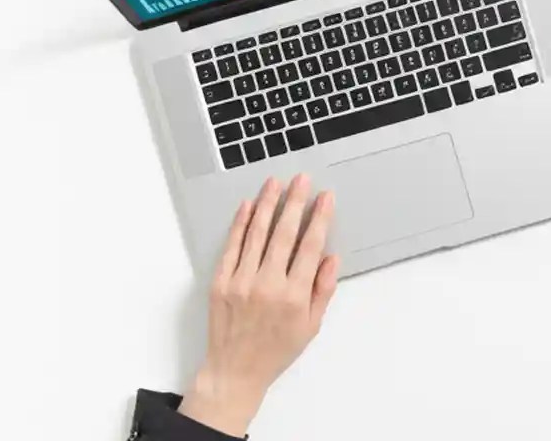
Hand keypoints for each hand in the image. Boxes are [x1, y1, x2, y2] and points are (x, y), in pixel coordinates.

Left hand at [178, 175, 339, 436]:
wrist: (235, 371)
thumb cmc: (276, 351)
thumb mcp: (311, 326)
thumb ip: (323, 289)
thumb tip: (330, 257)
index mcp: (294, 296)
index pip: (310, 246)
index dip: (320, 218)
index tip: (326, 198)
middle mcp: (268, 285)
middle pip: (284, 233)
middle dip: (295, 201)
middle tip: (302, 179)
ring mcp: (241, 281)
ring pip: (257, 233)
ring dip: (268, 204)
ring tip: (275, 183)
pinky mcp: (220, 282)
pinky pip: (232, 246)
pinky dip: (240, 224)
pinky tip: (249, 206)